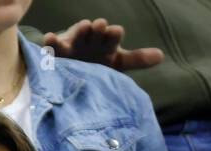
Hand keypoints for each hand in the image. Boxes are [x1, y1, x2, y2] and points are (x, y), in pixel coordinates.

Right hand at [42, 19, 163, 71]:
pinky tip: (48, 38)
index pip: (113, 37)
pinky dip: (50, 41)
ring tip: (83, 27)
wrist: (72, 65)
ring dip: (80, 30)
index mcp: (107, 43)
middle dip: (98, 29)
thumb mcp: (116, 62)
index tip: (115, 32)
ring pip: (77, 35)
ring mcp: (74, 44)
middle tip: (100, 25)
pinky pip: (53, 46)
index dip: (113, 34)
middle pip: (96, 33)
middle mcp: (92, 40)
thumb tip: (162, 56)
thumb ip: (136, 59)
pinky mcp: (57, 51)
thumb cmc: (96, 63)